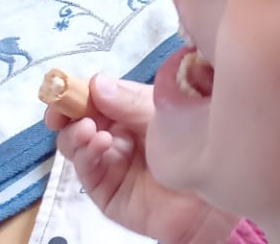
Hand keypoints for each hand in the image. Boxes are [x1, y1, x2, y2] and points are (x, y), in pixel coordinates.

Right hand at [51, 76, 241, 243]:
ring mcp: (111, 163)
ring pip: (76, 145)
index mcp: (131, 111)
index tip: (62, 86)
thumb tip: (95, 83)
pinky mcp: (108, 192)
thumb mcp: (164, 113)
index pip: (95, 96)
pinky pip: (88, 171)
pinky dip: (86, 155)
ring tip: (87, 129)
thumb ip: (130, 101)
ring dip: (75, 134)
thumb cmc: (200, 145)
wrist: (217, 195)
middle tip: (63, 109)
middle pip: (79, 120)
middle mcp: (118, 135)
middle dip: (68, 112)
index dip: (76, 91)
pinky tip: (98, 143)